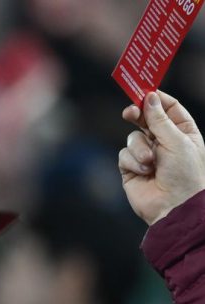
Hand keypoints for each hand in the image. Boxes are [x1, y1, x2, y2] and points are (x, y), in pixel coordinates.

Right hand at [119, 90, 204, 224]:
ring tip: (150, 163)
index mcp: (182, 132)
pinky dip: (132, 161)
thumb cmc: (185, 174)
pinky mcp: (131, 168)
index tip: (143, 90)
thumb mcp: (176, 141)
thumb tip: (149, 96)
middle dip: (138, 115)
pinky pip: (124, 154)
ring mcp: (146, 154)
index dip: (156, 98)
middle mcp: (163, 141)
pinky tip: (144, 172)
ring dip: (139, 148)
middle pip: (145, 119)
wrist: (173, 206)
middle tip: (130, 112)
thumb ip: (159, 119)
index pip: (168, 108)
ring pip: (132, 137)